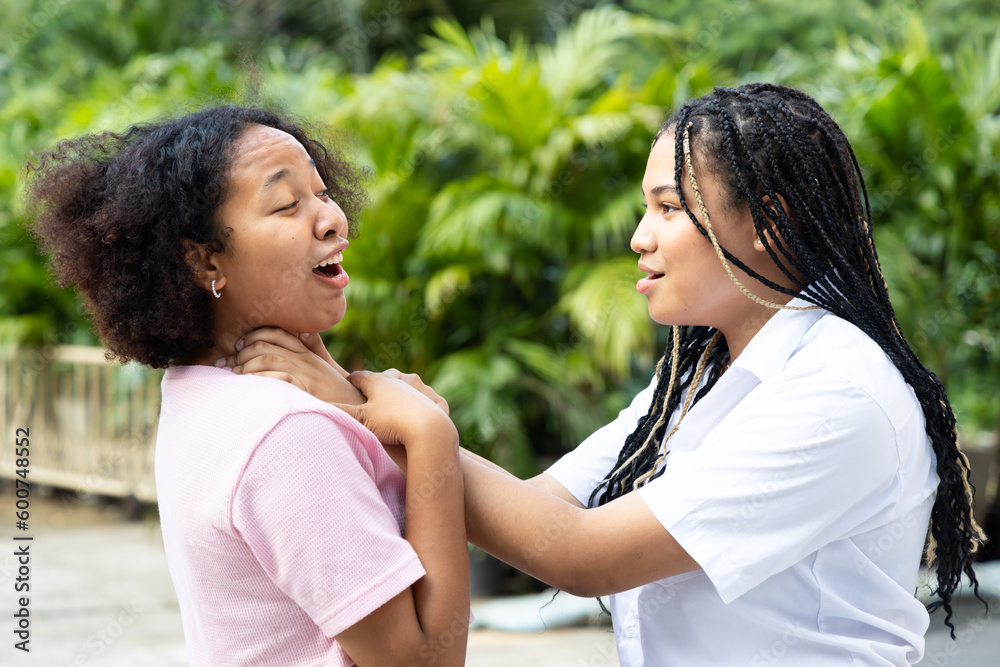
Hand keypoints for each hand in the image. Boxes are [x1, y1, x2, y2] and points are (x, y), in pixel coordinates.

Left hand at [220, 327, 363, 404]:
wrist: (360, 412)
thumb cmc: (341, 393)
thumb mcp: (328, 366)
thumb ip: (315, 347)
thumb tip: (302, 330)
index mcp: (309, 352)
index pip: (278, 332)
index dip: (253, 335)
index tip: (238, 346)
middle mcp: (307, 360)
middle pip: (267, 344)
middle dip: (242, 352)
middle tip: (226, 363)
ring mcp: (307, 375)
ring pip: (268, 358)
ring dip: (245, 366)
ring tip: (233, 376)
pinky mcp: (307, 392)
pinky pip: (278, 379)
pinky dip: (259, 381)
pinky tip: (249, 387)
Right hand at [335, 371, 457, 447]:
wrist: (429, 430)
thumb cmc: (391, 423)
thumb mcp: (360, 419)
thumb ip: (338, 412)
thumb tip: (311, 406)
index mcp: (379, 380)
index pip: (359, 377)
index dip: (351, 382)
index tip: (347, 386)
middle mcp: (400, 378)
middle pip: (383, 378)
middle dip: (376, 387)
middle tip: (369, 399)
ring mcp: (420, 387)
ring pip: (406, 385)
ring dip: (400, 393)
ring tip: (394, 407)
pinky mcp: (436, 399)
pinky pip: (427, 398)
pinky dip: (421, 404)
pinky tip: (418, 414)